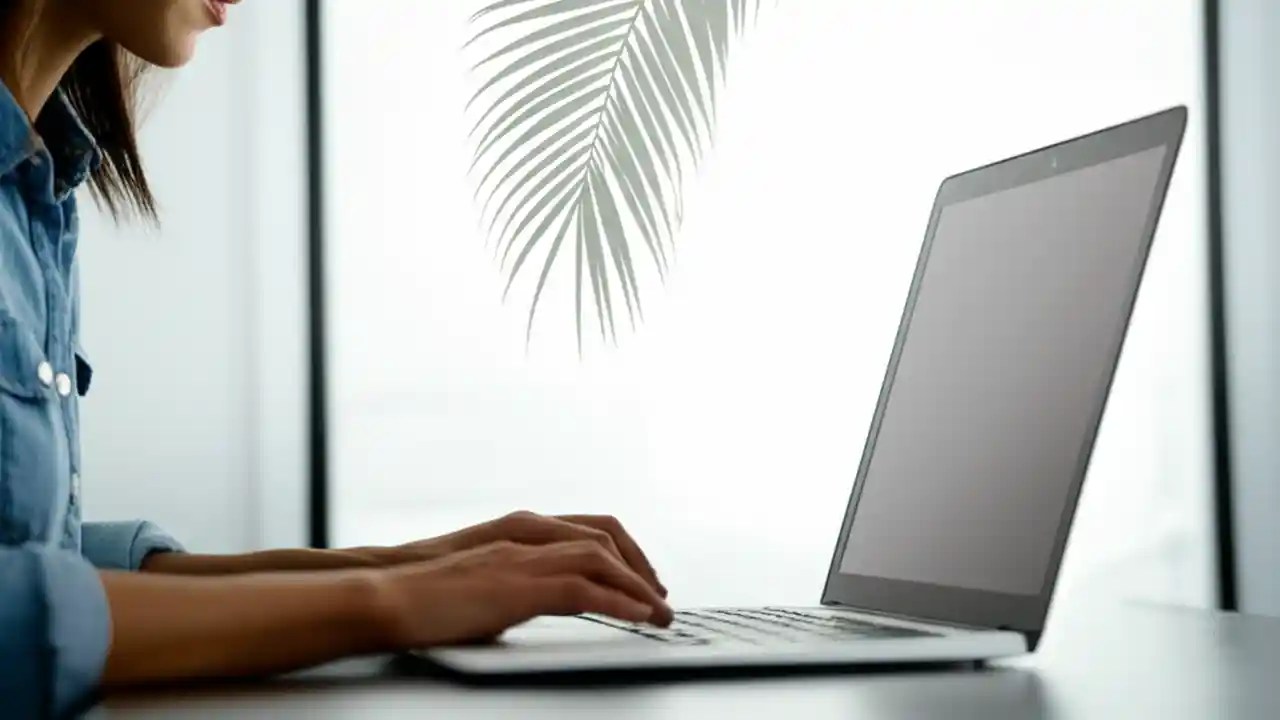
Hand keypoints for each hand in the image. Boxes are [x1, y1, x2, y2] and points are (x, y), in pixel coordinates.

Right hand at [372, 540, 673, 648]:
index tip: (639, 579)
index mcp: (515, 534)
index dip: (621, 551)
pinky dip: (618, 602)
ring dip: (637, 585)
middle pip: (603, 536)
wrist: (385, 595)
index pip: (586, 528)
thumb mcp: (476, 584)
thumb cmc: (420, 596)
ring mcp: (523, 558)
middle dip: (638, 566)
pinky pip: (584, 590)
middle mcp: (525, 536)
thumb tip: (518, 608)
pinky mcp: (519, 586)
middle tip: (661, 598)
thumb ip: (506, 587)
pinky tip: (636, 617)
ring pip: (600, 558)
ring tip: (659, 612)